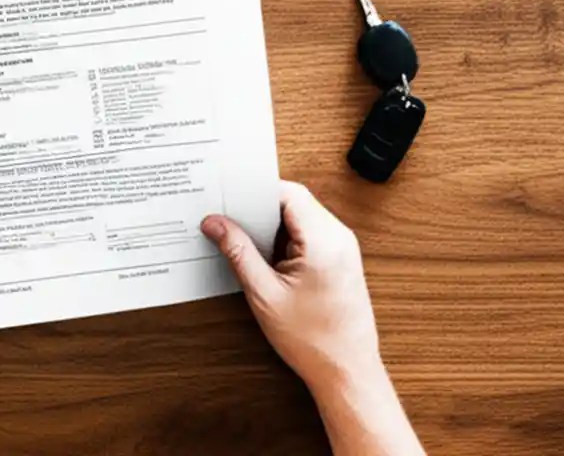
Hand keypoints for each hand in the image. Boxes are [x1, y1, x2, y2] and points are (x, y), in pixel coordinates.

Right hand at [201, 181, 380, 391]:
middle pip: (294, 202)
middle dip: (259, 210)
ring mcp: (343, 249)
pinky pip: (309, 235)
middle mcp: (339, 239)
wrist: (347, 371)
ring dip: (271, 227)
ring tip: (244, 244)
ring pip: (300, 218)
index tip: (229, 199)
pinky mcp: (340, 261)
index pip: (288, 193)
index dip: (255, 192)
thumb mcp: (264, 293)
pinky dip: (284, 240)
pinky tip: (264, 258)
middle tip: (228, 221)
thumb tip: (216, 224)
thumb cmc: (313, 340)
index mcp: (324, 241)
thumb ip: (238, 252)